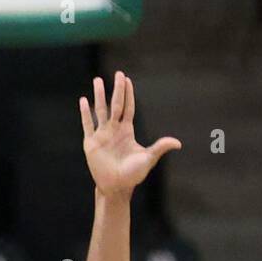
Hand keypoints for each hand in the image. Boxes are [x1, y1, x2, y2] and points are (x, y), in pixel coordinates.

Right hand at [79, 72, 181, 197]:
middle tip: (117, 73)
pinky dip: (85, 113)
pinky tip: (83, 101)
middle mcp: (114, 129)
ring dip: (99, 96)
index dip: (128, 94)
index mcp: (127, 131)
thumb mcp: (148, 159)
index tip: (127, 80)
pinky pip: (88, 125)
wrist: (116, 187)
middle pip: (115, 105)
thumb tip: (178, 143)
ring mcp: (102, 135)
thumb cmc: (133, 174)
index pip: (127, 108)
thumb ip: (160, 147)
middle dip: (116, 89)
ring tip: (97, 81)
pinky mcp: (91, 143)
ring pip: (100, 111)